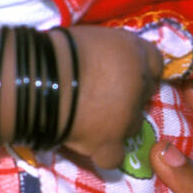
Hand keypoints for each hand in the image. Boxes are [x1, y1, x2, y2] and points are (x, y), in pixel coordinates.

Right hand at [63, 26, 163, 171]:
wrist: (38, 78)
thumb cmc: (56, 50)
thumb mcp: (89, 36)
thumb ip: (107, 51)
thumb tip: (102, 61)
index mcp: (134, 52)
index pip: (154, 63)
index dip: (140, 69)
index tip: (124, 72)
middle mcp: (139, 85)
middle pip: (144, 95)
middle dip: (128, 96)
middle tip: (102, 95)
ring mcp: (126, 117)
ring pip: (133, 125)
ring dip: (118, 123)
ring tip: (92, 119)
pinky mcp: (107, 142)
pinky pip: (114, 156)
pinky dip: (104, 152)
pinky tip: (93, 146)